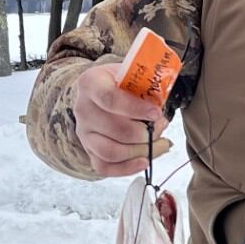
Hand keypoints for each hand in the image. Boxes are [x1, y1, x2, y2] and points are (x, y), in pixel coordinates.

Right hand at [73, 62, 174, 176]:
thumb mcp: (132, 75)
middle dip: (145, 134)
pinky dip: (127, 168)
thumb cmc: (123, 84)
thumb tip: (159, 114)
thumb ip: (146, 88)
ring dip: (140, 151)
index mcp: (91, 84)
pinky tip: (144, 161)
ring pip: (111, 152)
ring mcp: (84, 132)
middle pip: (115, 129)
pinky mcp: (88, 150)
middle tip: (161, 128)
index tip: (157, 113)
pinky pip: (104, 167)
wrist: (104, 90)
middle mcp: (83, 109)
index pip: (110, 99)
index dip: (135, 109)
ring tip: (159, 144)